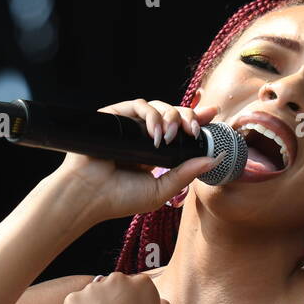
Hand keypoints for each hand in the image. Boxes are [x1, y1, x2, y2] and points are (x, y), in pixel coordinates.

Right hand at [53, 98, 220, 220]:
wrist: (90, 195)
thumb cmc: (120, 198)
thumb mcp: (161, 190)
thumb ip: (186, 174)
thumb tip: (214, 159)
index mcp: (155, 152)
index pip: (180, 131)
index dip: (196, 120)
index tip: (213, 115)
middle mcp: (143, 135)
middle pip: (173, 114)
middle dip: (188, 118)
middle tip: (193, 131)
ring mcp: (130, 125)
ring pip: (159, 107)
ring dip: (171, 118)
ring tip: (169, 138)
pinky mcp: (116, 115)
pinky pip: (140, 105)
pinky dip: (152, 115)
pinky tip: (155, 133)